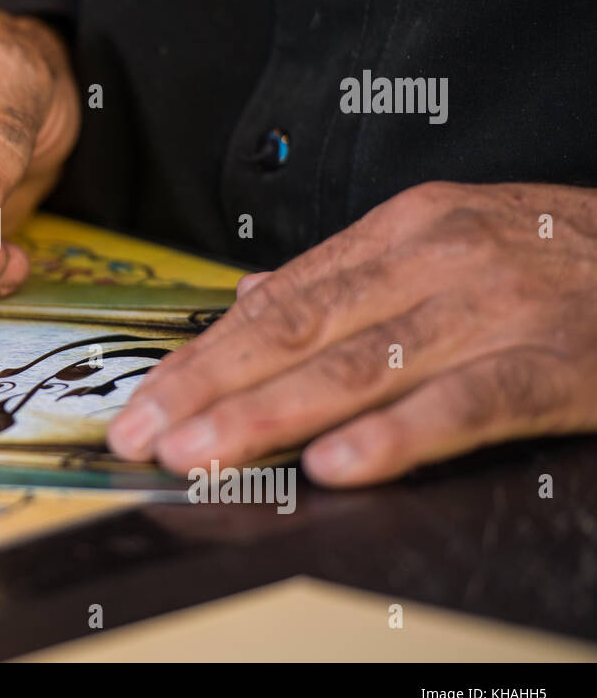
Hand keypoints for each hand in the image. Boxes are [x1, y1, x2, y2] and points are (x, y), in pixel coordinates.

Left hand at [108, 181, 596, 486]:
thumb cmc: (554, 256)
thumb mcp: (445, 240)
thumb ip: (345, 276)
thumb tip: (252, 297)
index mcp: (400, 232)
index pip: (277, 302)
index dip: (202, 355)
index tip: (145, 397)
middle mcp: (435, 261)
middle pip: (297, 332)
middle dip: (208, 387)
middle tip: (142, 433)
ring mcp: (494, 308)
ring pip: (359, 367)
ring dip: (267, 415)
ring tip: (202, 452)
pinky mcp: (556, 361)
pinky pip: (463, 402)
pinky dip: (396, 435)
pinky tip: (336, 464)